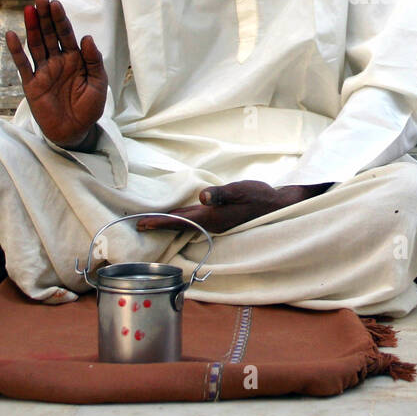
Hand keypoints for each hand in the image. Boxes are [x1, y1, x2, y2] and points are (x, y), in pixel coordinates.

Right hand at [5, 0, 107, 148]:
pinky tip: (12, 35)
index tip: (55, 3)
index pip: (67, 35)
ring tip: (29, 10)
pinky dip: (16, 51)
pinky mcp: (31, 84)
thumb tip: (86, 37)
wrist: (75, 132)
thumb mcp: (98, 83)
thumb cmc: (89, 108)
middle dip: (46, 17)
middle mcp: (58, 61)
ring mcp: (43, 71)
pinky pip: (23, 65)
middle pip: (50, 35)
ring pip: (36, 45)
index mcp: (75, 59)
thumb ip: (93, 60)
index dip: (61, 20)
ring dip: (32, 28)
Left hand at [136, 180, 323, 234]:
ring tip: (152, 222)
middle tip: (138, 225)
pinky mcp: (219, 219)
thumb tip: (203, 196)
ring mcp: (215, 223)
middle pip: (179, 225)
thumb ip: (222, 194)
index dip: (160, 222)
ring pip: (185, 224)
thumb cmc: (260, 197)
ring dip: (168, 223)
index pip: (180, 220)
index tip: (141, 224)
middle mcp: (211, 224)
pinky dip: (181, 219)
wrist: (278, 207)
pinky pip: (194, 221)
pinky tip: (178, 216)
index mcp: (212, 217)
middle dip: (159, 225)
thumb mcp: (242, 189)